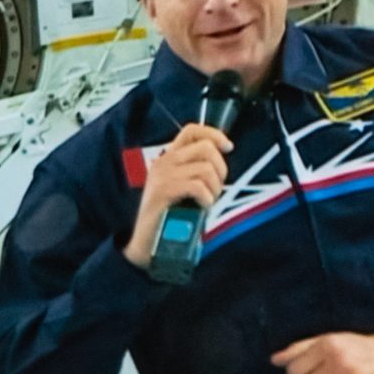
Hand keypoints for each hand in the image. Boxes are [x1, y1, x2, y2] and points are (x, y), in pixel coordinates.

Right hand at [124, 123, 232, 269]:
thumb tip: (220, 163)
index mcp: (168, 158)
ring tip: (207, 202)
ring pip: (205, 168)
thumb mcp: (183, 188)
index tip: (228, 147)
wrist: (145, 243)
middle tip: (215, 189)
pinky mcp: (163, 191)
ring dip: (214, 188)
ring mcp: (162, 175)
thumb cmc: (169, 217)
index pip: (192, 131)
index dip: (214, 134)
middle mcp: (164, 162)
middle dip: (220, 169)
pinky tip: (202, 207)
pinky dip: (207, 199)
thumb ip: (196, 172)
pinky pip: (198, 186)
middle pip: (206, 148)